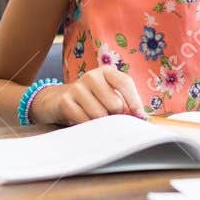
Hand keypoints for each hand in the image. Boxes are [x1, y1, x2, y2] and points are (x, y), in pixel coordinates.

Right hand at [31, 66, 146, 124]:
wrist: (56, 101)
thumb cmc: (90, 100)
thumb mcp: (108, 96)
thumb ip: (125, 104)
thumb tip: (143, 117)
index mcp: (106, 72)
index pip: (125, 83)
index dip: (135, 101)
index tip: (140, 117)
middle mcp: (92, 76)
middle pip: (115, 104)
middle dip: (115, 116)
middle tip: (107, 118)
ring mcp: (77, 87)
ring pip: (100, 115)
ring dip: (100, 124)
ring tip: (93, 119)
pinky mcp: (65, 101)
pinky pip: (85, 120)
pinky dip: (87, 127)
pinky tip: (82, 122)